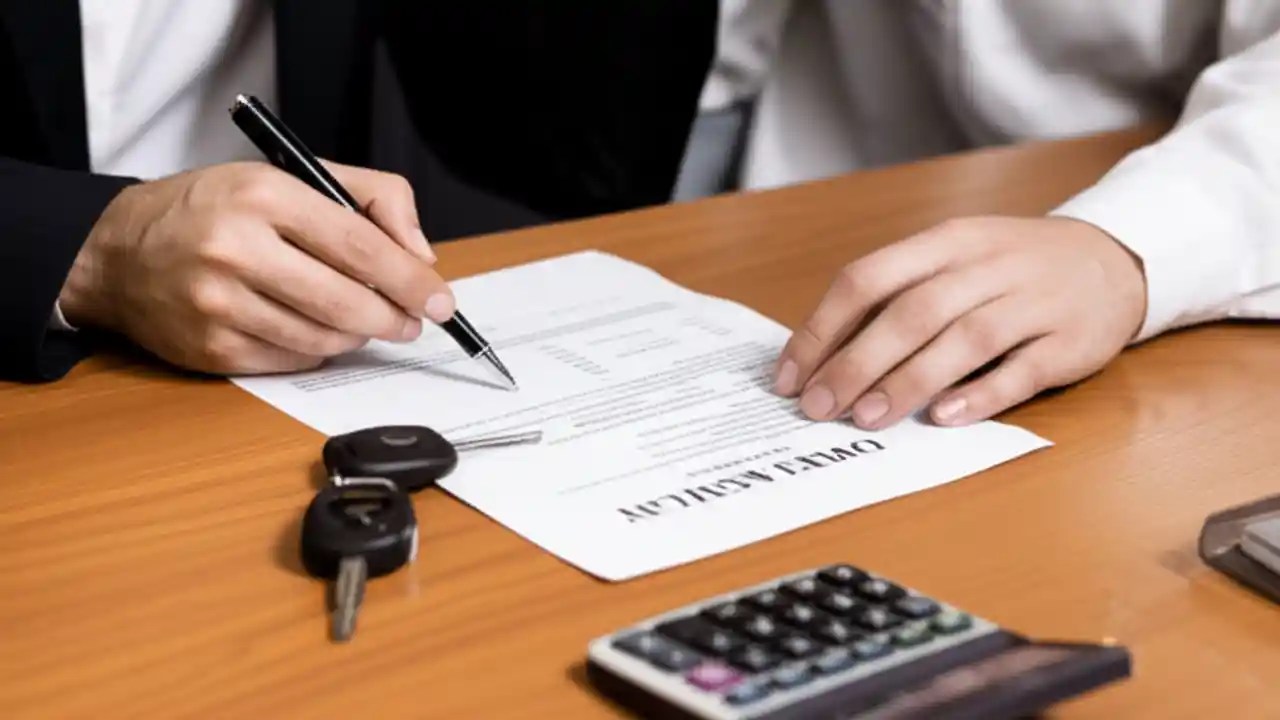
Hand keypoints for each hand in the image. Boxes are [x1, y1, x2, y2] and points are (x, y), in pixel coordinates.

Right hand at [59, 161, 450, 373]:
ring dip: (356, 336)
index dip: (410, 281)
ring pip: (324, 339)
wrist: (119, 251)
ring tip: (359, 320)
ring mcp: (218, 305)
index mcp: (263, 196)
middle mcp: (236, 250)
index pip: (361, 247)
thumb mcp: (289, 176)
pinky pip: (292, 362)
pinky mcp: (209, 350)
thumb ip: (369, 199)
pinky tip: (313, 330)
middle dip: (392, 319)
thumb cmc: (216, 210)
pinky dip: (316, 351)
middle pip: (347, 303)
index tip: (440, 302)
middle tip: (409, 321)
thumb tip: (420, 257)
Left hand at [772, 216, 1146, 427]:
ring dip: (908, 381)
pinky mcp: (1070, 340)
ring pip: (963, 340)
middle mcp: (987, 266)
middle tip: (818, 407)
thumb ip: (898, 296)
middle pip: (911, 312)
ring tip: (866, 418)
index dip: (822, 329)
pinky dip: (981, 395)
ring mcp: (1032, 301)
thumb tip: (825, 356)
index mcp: (946, 242)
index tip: (790, 375)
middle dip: (856, 362)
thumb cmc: (1011, 269)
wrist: (1114, 259)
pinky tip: (944, 418)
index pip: (869, 279)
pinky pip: (1021, 369)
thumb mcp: (955, 259)